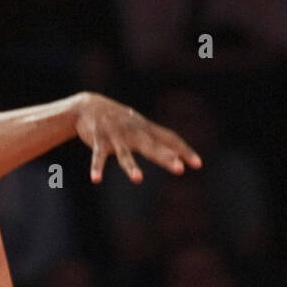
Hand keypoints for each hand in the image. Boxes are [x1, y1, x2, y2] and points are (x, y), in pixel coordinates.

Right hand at [75, 91, 201, 183]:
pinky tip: (96, 180)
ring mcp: (116, 137)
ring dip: (131, 166)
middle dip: (165, 157)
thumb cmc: (120, 120)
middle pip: (152, 147)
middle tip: (179, 169)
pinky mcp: (99, 141)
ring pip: (124, 154)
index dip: (184, 151)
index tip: (198, 164)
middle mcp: (134, 133)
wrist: (89, 106)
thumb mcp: (140, 127)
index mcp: (146, 130)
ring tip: (138, 179)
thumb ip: (157, 140)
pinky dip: (97, 168)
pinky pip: (98, 157)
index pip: (170, 139)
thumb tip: (179, 154)